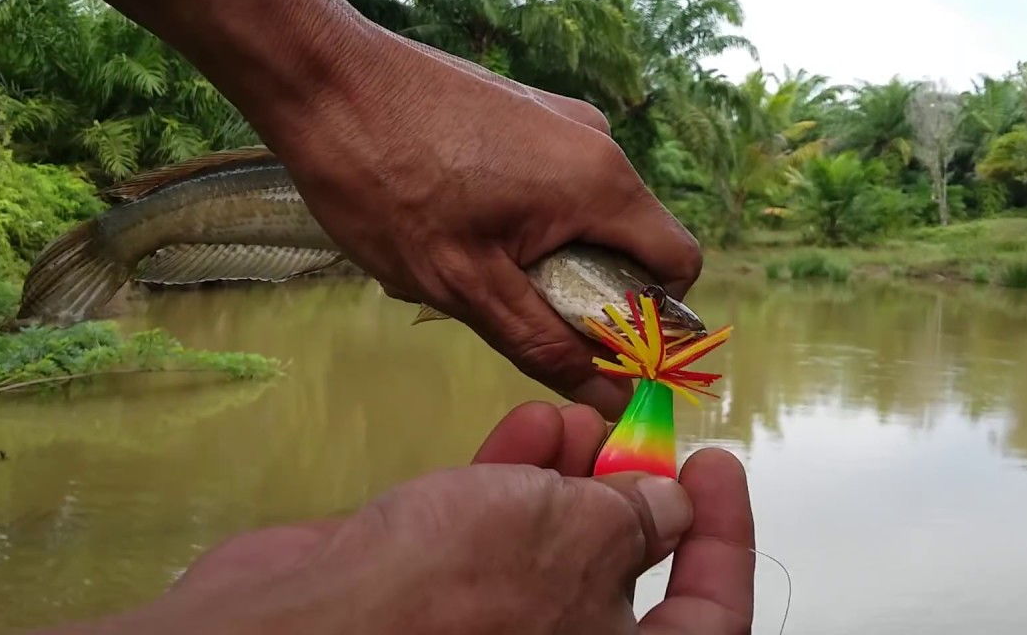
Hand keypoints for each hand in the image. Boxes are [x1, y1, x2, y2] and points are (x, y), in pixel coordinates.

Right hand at [45, 402, 754, 634]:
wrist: (301, 623)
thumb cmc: (455, 592)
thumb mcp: (578, 533)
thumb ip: (636, 514)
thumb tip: (668, 505)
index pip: (707, 617)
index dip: (725, 542)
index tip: (719, 467)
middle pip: (625, 572)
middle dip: (634, 490)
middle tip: (637, 427)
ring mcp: (490, 623)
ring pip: (555, 542)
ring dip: (572, 472)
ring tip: (579, 413)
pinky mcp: (433, 589)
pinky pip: (492, 529)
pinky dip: (512, 478)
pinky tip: (527, 424)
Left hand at [266, 27, 701, 418]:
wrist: (320, 74)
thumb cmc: (384, 180)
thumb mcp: (464, 284)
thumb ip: (543, 343)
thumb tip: (610, 397)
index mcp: (599, 182)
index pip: (677, 263)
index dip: (652, 318)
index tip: (597, 348)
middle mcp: (595, 140)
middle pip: (626, 240)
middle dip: (579, 290)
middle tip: (506, 307)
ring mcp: (558, 116)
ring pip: (579, 213)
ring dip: (539, 255)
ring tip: (462, 261)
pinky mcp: (522, 107)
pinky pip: (546, 180)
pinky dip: (517, 217)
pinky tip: (448, 222)